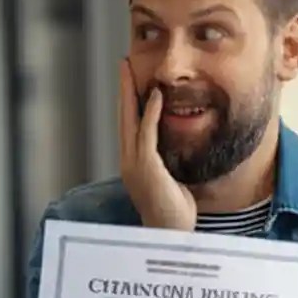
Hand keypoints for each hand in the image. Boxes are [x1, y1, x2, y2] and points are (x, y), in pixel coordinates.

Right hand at [118, 58, 196, 230]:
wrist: (170, 234)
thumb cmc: (174, 211)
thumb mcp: (170, 180)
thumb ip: (167, 162)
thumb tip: (174, 148)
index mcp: (133, 163)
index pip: (129, 124)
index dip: (128, 100)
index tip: (130, 79)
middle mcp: (128, 160)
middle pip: (123, 116)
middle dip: (123, 89)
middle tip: (123, 64)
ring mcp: (134, 163)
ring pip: (129, 120)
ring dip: (130, 92)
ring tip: (130, 70)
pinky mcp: (145, 167)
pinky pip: (147, 133)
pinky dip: (151, 113)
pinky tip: (156, 94)